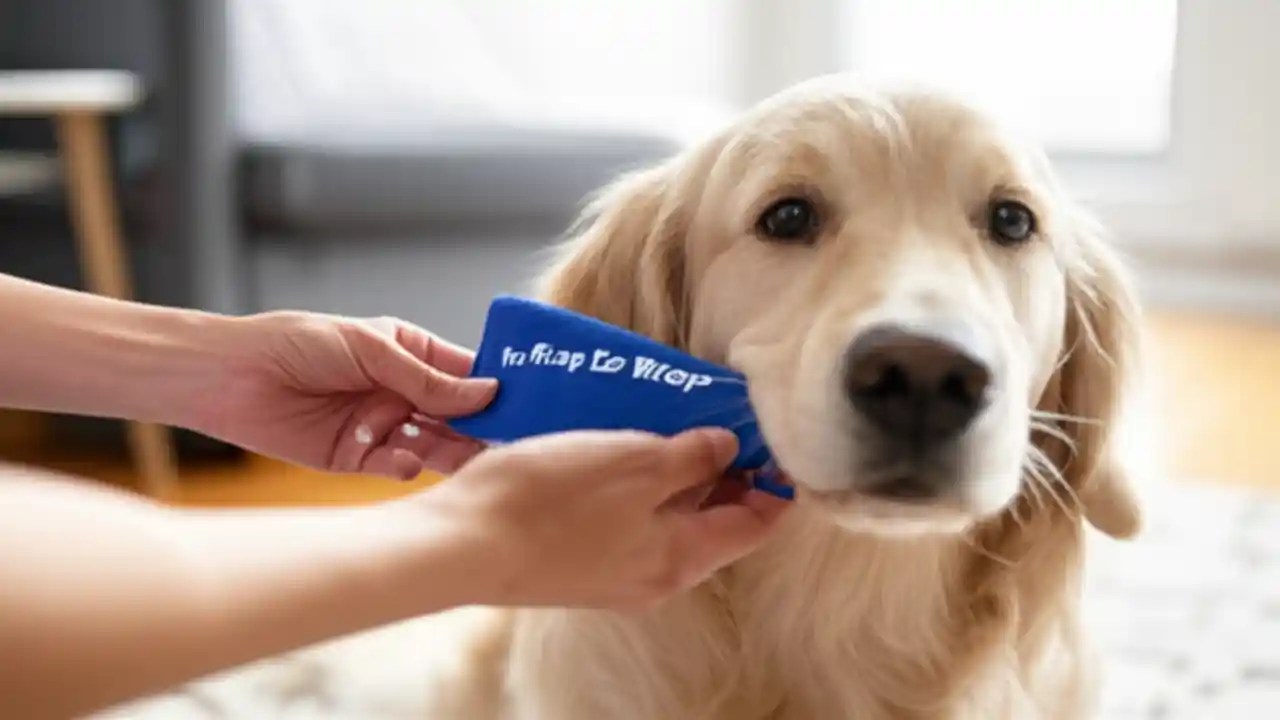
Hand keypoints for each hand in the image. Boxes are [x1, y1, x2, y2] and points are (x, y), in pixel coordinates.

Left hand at [197, 312, 496, 478]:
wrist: (229, 378)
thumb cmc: (296, 344)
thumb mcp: (370, 350)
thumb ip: (427, 379)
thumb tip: (488, 394)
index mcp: (411, 353)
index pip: (467, 373)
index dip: (496, 388)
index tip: (528, 404)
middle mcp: (402, 391)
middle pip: (457, 415)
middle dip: (481, 427)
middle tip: (508, 442)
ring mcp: (383, 426)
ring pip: (434, 444)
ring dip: (450, 451)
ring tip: (470, 459)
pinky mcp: (358, 459)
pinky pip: (396, 467)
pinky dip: (405, 466)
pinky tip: (406, 460)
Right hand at [402, 428, 789, 609]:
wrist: (460, 544)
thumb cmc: (549, 503)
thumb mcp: (635, 462)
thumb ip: (692, 456)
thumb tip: (730, 448)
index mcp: (682, 559)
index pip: (755, 525)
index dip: (775, 483)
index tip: (778, 439)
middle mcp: (655, 574)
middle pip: (713, 522)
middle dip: (726, 470)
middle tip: (725, 415)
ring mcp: (615, 571)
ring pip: (668, 518)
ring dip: (678, 473)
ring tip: (674, 418)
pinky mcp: (578, 558)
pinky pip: (628, 519)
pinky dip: (638, 485)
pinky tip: (621, 445)